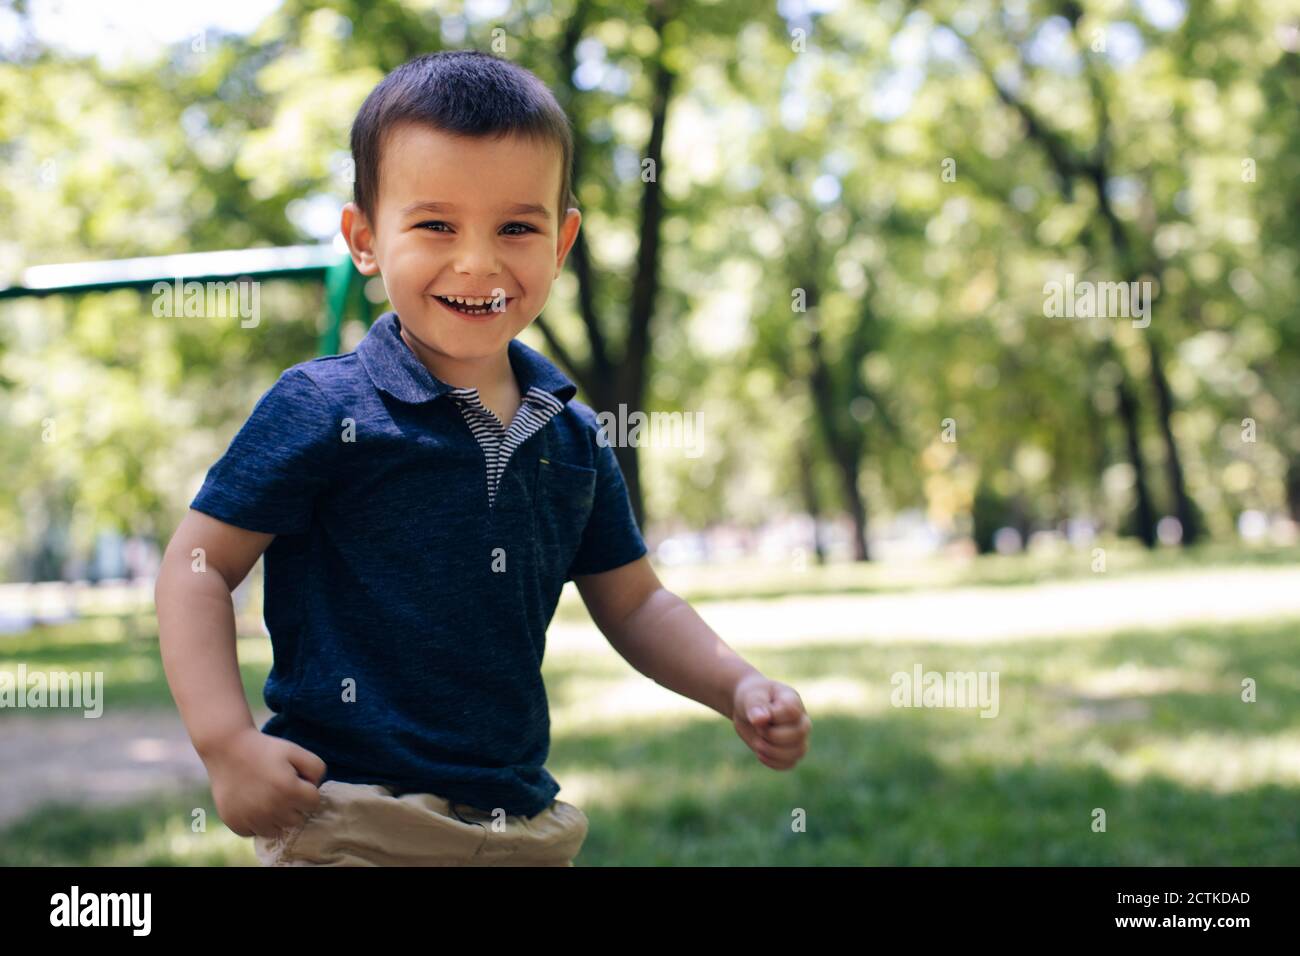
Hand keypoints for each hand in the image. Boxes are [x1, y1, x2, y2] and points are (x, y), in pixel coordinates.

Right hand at [199, 727, 325, 838]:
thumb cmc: (265, 749)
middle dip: (293, 806)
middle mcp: (271, 809)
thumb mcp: (296, 751)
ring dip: (276, 817)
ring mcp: (251, 818)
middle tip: (280, 788)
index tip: (296, 781)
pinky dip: (256, 822)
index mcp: (289, 790)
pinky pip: (255, 833)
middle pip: (296, 820)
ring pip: (277, 830)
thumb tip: (316, 789)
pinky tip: (252, 804)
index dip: (307, 791)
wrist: (227, 748)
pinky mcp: (235, 823)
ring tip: (267, 797)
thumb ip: (317, 768)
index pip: (313, 804)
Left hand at [731, 673, 810, 769]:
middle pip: (799, 733)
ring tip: (758, 744)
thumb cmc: (751, 697)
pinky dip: (773, 762)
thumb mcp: (751, 696)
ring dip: (773, 752)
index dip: (774, 717)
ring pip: (798, 752)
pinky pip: (790, 764)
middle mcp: (800, 719)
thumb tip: (762, 719)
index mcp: (793, 701)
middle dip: (773, 735)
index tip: (759, 715)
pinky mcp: (790, 752)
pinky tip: (760, 754)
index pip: (792, 712)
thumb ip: (756, 705)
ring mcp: (798, 737)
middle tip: (758, 730)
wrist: (747, 709)